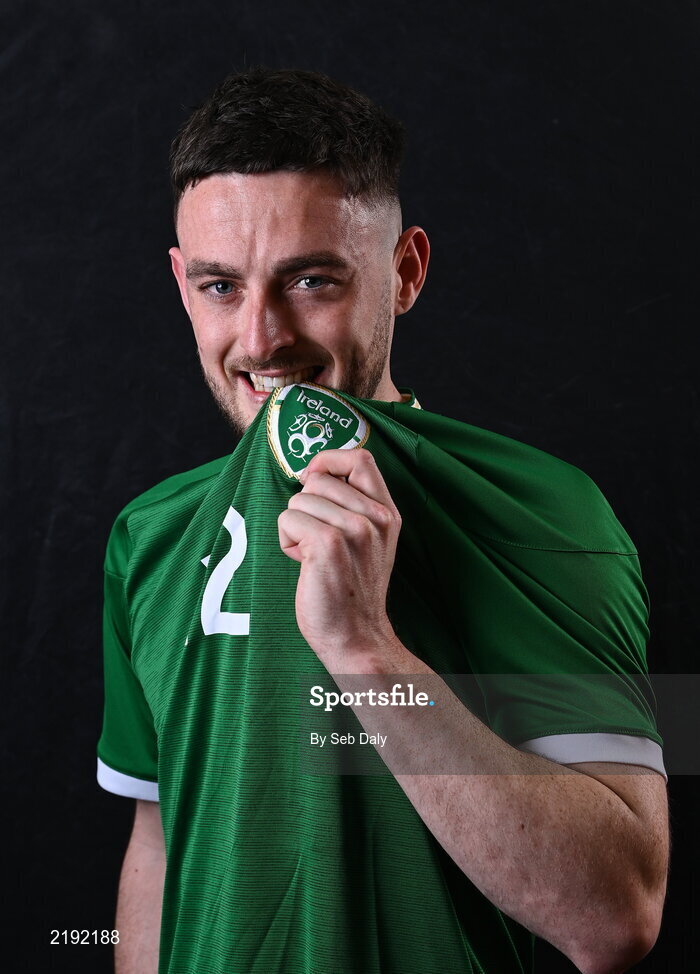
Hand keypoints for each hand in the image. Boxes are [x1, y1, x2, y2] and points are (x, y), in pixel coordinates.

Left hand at [277, 449, 400, 667]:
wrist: (355, 636)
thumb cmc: (351, 588)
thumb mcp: (369, 540)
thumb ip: (352, 505)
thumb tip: (312, 472)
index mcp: (387, 513)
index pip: (360, 457)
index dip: (329, 460)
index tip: (314, 479)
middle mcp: (375, 518)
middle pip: (319, 479)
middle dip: (306, 505)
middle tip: (318, 539)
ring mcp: (354, 530)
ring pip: (299, 500)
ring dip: (295, 526)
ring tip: (313, 555)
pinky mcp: (328, 545)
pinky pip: (288, 519)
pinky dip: (287, 540)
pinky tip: (303, 563)